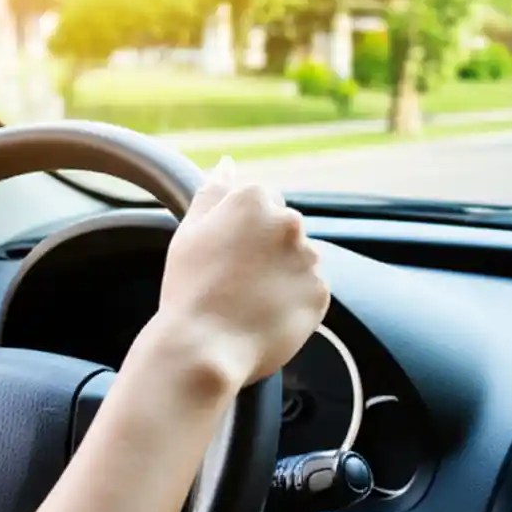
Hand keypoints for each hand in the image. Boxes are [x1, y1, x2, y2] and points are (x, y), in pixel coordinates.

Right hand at [153, 157, 329, 388]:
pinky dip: (293, 301)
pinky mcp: (322, 293)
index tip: (227, 255)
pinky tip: (266, 315)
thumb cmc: (189, 289)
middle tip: (236, 280)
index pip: (260, 201)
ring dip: (283, 273)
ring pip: (299, 259)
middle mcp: (289, 221)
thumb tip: (228, 163)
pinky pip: (310, 291)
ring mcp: (309, 258)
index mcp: (254, 200)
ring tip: (250, 301)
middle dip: (266, 248)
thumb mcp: (189, 232)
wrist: (204, 348)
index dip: (242, 231)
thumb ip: (213, 191)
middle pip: (283, 228)